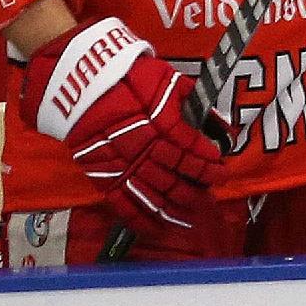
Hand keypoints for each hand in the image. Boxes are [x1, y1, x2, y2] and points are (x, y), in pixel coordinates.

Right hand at [20, 16, 224, 230]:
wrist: (82, 83)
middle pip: (175, 177)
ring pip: (153, 195)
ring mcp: (121, 167)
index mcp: (160, 126)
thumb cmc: (130, 77)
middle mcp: (142, 150)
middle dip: (197, 189)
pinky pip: (123, 205)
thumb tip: (222, 126)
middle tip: (213, 195)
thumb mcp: (169, 81)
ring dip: (175, 208)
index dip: (208, 163)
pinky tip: (158, 228)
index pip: (191, 151)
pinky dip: (141, 220)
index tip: (222, 169)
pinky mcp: (102, 177)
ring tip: (193, 216)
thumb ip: (195, 105)